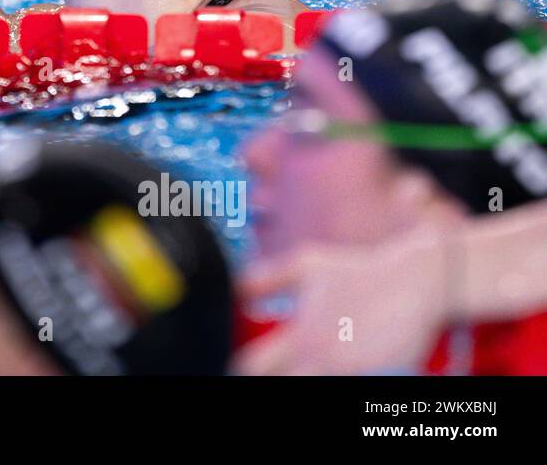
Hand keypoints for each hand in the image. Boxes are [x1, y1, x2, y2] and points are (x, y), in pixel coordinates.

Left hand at [234, 227, 449, 374]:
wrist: (419, 284)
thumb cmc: (358, 272)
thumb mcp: (306, 266)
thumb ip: (265, 280)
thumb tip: (230, 286)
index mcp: (302, 338)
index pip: (253, 368)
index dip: (239, 364)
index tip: (236, 356)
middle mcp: (324, 363)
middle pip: (277, 384)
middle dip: (266, 374)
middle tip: (264, 361)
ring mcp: (349, 373)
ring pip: (306, 383)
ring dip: (297, 373)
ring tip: (300, 358)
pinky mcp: (371, 376)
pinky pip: (338, 382)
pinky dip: (324, 373)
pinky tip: (326, 362)